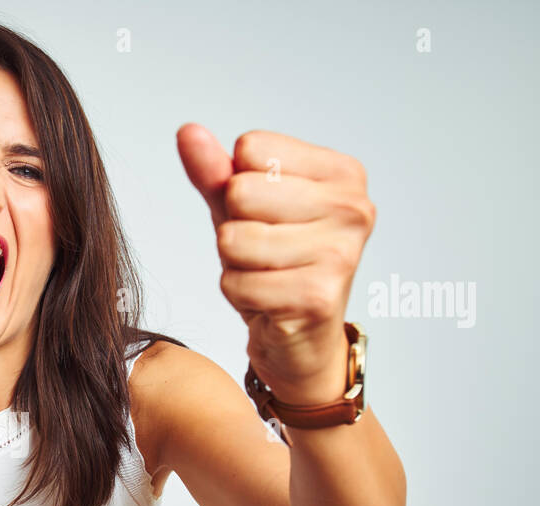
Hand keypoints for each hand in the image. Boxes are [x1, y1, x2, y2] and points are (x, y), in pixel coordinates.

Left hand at [176, 124, 374, 405]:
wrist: (300, 338)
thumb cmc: (274, 264)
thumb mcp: (240, 209)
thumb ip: (214, 170)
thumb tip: (187, 132)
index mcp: (343, 174)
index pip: (251, 150)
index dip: (239, 186)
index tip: (266, 215)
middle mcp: (353, 208)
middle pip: (242, 192)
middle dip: (234, 226)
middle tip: (260, 252)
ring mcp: (341, 252)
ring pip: (235, 238)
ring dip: (234, 263)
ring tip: (262, 275)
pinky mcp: (318, 296)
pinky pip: (236, 281)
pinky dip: (238, 294)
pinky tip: (265, 300)